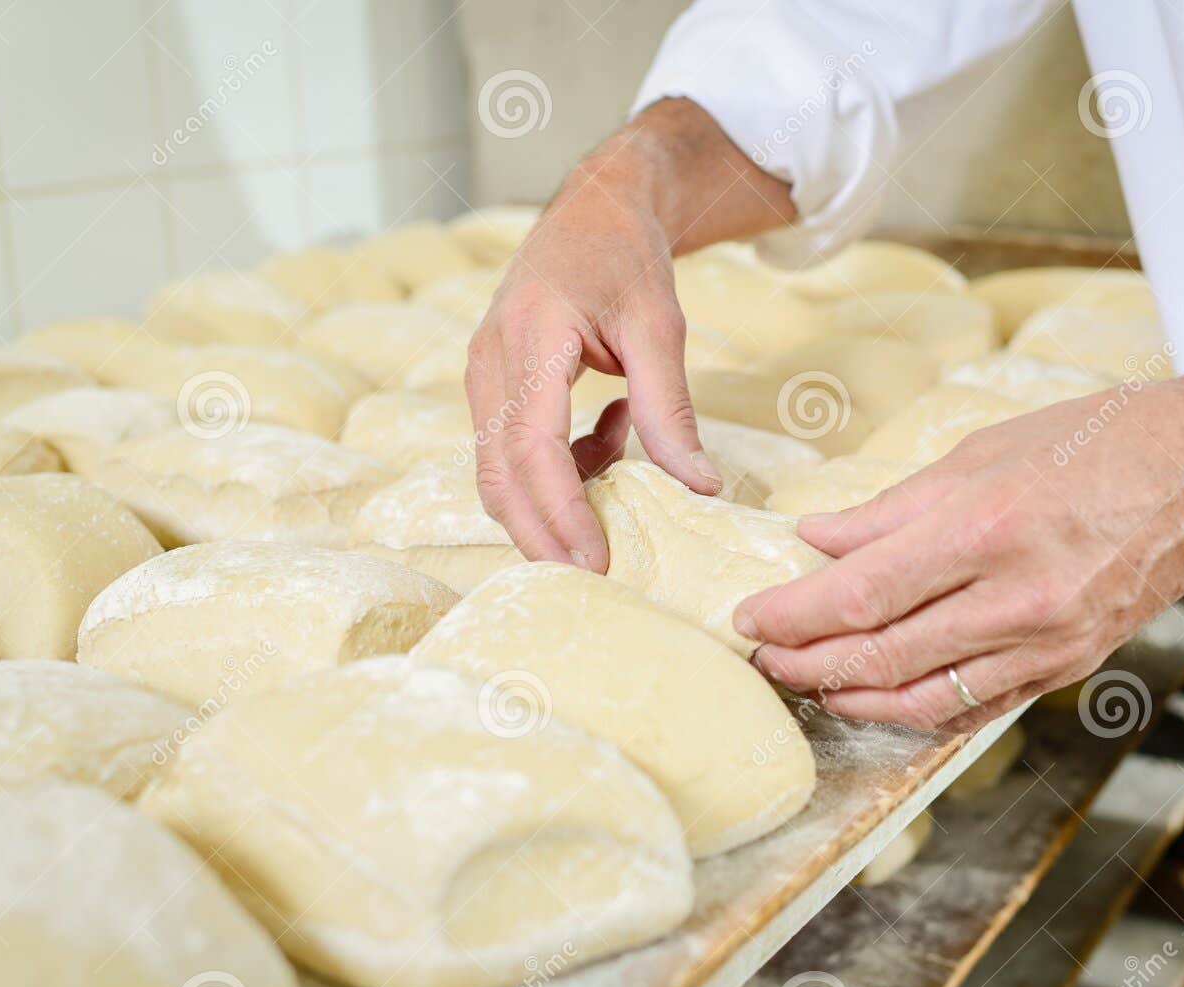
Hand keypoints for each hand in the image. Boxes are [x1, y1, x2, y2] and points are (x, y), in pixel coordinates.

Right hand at [464, 179, 714, 571]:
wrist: (592, 210)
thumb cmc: (624, 257)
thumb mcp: (660, 326)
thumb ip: (670, 408)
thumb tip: (699, 485)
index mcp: (530, 336)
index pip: (532, 446)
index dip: (560, 510)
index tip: (594, 560)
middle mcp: (490, 360)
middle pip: (500, 474)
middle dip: (542, 534)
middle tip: (594, 579)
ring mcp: (483, 374)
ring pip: (499, 471)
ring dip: (553, 502)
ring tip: (618, 492)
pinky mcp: (493, 386)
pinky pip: (512, 452)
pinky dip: (560, 469)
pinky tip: (611, 435)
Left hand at [735, 380, 1183, 732]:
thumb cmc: (1094, 442)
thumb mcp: (979, 453)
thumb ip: (889, 509)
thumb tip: (815, 539)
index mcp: (986, 529)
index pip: (861, 595)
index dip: (793, 615)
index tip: (748, 615)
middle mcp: (1017, 598)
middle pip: (881, 656)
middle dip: (805, 663)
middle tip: (760, 656)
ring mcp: (1047, 643)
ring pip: (923, 699)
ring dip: (851, 698)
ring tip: (806, 682)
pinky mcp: (1068, 667)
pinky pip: (975, 708)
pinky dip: (916, 712)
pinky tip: (877, 700)